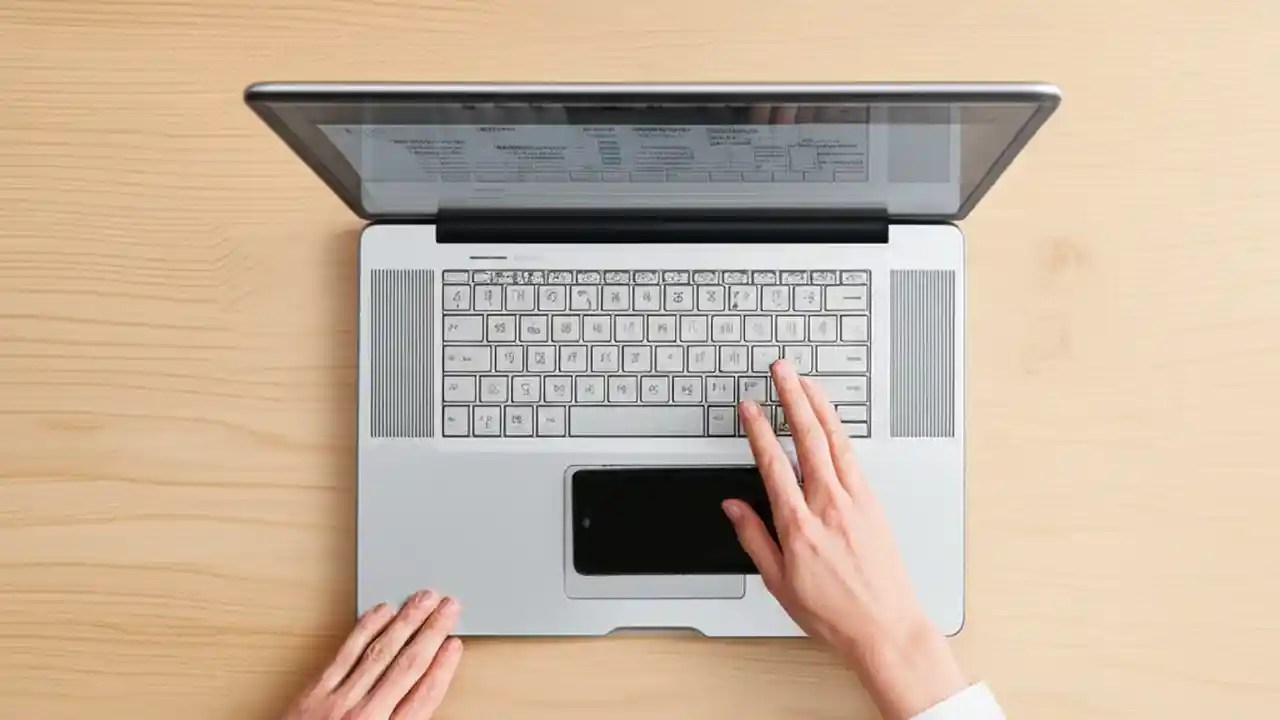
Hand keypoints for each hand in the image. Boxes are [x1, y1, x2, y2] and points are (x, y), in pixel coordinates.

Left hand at [282, 590, 462, 719]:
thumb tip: (424, 699)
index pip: (425, 694)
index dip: (444, 665)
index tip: (455, 644)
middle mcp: (366, 717)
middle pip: (408, 665)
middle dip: (433, 631)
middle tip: (448, 607)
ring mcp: (339, 701)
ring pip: (381, 651)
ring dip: (406, 620)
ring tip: (423, 599)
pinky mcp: (315, 692)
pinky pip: (347, 652)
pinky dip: (366, 628)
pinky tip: (381, 611)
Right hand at [724, 361, 966, 719]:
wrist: (885, 627)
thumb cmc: (834, 612)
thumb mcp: (778, 582)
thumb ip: (753, 538)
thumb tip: (734, 507)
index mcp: (799, 526)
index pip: (773, 464)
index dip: (758, 431)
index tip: (749, 409)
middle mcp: (829, 506)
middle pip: (809, 438)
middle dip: (793, 398)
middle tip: (781, 371)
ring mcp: (856, 501)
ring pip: (835, 440)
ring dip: (819, 406)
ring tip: (806, 382)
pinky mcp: (873, 504)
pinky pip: (853, 457)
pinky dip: (840, 431)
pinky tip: (833, 421)